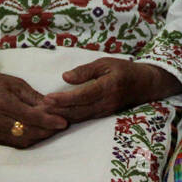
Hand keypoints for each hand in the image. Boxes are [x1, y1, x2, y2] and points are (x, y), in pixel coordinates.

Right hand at [0, 65, 68, 148]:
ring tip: (53, 129)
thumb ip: (34, 97)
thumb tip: (53, 108)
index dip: (48, 121)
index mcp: (1, 102)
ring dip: (40, 136)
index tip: (63, 122)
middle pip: (27, 131)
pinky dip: (30, 139)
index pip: (29, 116)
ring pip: (22, 140)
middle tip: (62, 126)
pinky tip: (39, 133)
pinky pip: (15, 143)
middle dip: (47, 130)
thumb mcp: (16, 83)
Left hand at [41, 58, 181, 123]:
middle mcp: (106, 102)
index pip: (82, 95)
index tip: (47, 99)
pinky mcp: (103, 115)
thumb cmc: (124, 70)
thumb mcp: (106, 63)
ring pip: (80, 118)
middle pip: (78, 111)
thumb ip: (85, 71)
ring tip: (42, 115)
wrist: (145, 85)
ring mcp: (105, 111)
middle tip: (37, 110)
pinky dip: (69, 119)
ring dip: (60, 117)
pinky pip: (84, 119)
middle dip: (57, 111)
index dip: (64, 99)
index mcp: (107, 86)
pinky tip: (56, 118)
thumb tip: (65, 78)